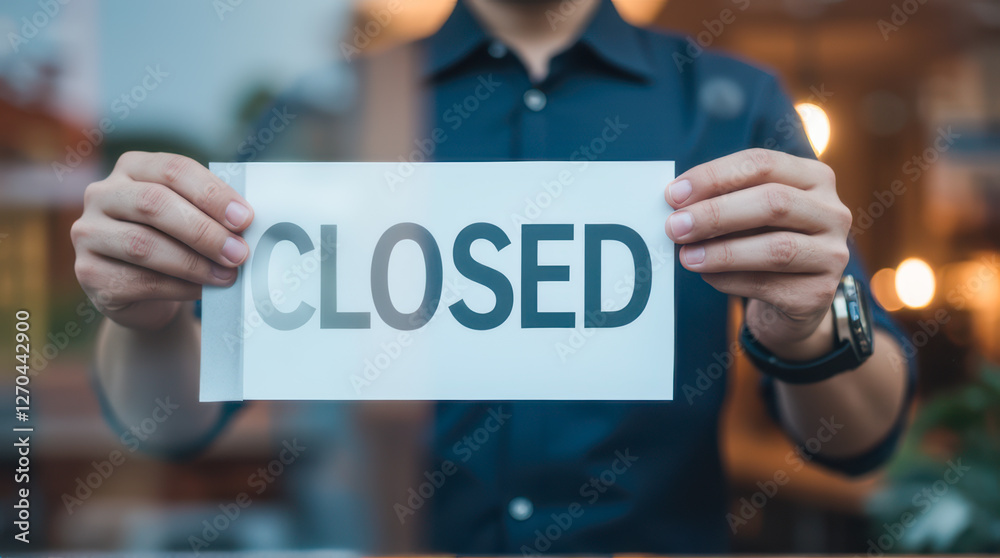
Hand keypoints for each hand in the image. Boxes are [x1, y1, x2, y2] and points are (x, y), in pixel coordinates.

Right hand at [72, 152, 253, 329]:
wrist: (148, 293)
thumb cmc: (178, 244)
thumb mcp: (192, 218)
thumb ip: (212, 213)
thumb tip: (245, 224)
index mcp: (132, 168)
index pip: (173, 170)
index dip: (212, 194)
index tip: (245, 219)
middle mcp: (102, 195)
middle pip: (154, 204)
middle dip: (204, 231)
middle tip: (239, 252)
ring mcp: (89, 233)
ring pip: (143, 245)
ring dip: (194, 263)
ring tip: (228, 275)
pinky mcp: (88, 273)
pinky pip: (137, 281)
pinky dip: (178, 287)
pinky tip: (203, 290)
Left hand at [664, 149, 851, 359]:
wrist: (793, 299)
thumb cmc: (762, 242)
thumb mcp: (748, 214)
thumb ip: (722, 201)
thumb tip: (676, 203)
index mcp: (814, 178)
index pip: (763, 163)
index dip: (715, 176)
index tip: (674, 194)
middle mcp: (832, 212)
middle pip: (773, 202)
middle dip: (716, 214)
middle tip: (675, 226)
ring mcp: (832, 254)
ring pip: (776, 248)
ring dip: (722, 252)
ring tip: (686, 256)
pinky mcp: (819, 293)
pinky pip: (768, 285)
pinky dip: (730, 280)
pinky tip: (707, 276)